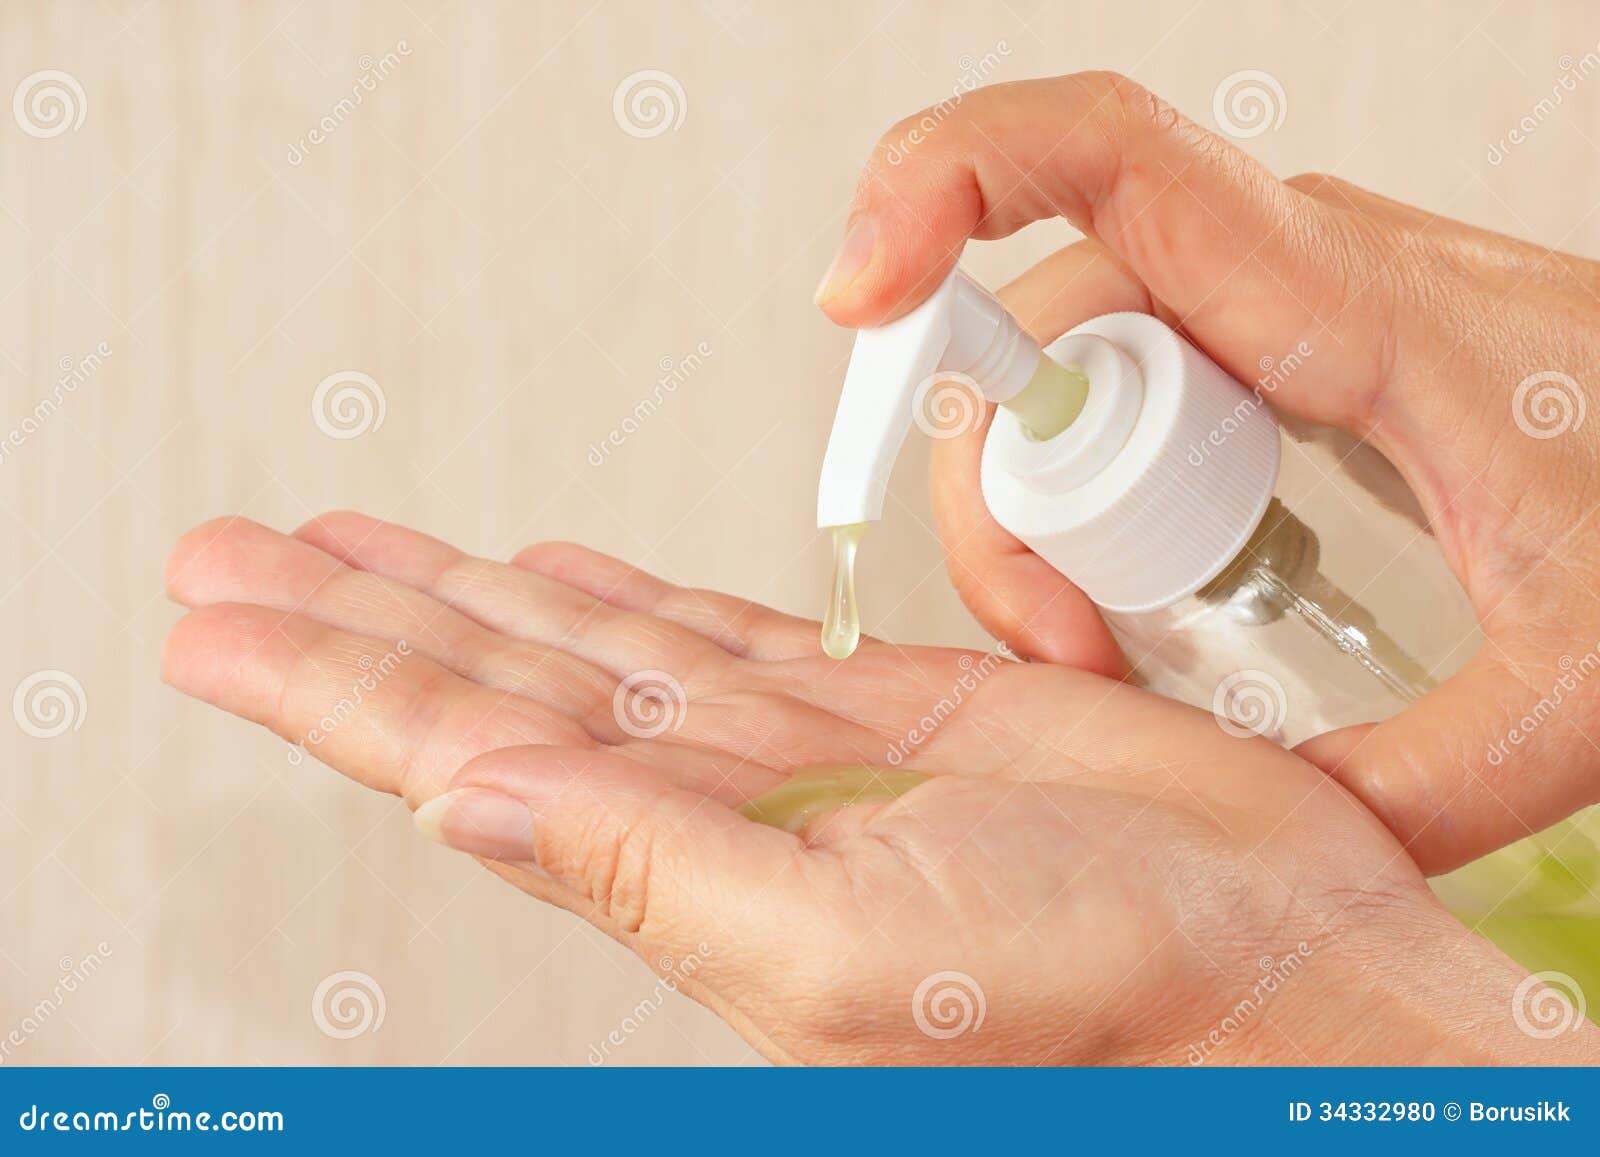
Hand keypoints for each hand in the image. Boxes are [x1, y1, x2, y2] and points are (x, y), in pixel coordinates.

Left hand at [160, 513, 1595, 1063]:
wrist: (1258, 953)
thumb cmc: (1089, 991)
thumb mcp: (839, 946)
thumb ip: (645, 871)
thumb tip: (461, 800)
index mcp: (678, 865)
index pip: (452, 751)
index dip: (325, 684)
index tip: (219, 623)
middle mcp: (711, 802)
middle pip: (488, 680)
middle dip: (358, 617)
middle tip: (240, 555)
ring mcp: (788, 746)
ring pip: (583, 643)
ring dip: (467, 590)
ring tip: (359, 545)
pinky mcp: (876, 703)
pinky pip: (714, 629)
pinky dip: (626, 593)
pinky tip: (564, 570)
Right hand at [815, 71, 1599, 873]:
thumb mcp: (1576, 683)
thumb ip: (1416, 788)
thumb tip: (1268, 849)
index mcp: (1335, 300)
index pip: (1099, 153)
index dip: (943, 179)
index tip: (858, 293)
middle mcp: (1270, 273)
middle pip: (1029, 322)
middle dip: (994, 492)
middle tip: (1064, 650)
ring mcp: (1253, 303)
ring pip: (1050, 366)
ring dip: (1031, 511)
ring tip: (1102, 643)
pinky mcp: (1250, 342)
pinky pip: (1100, 388)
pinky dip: (1069, 493)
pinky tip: (1120, 586)